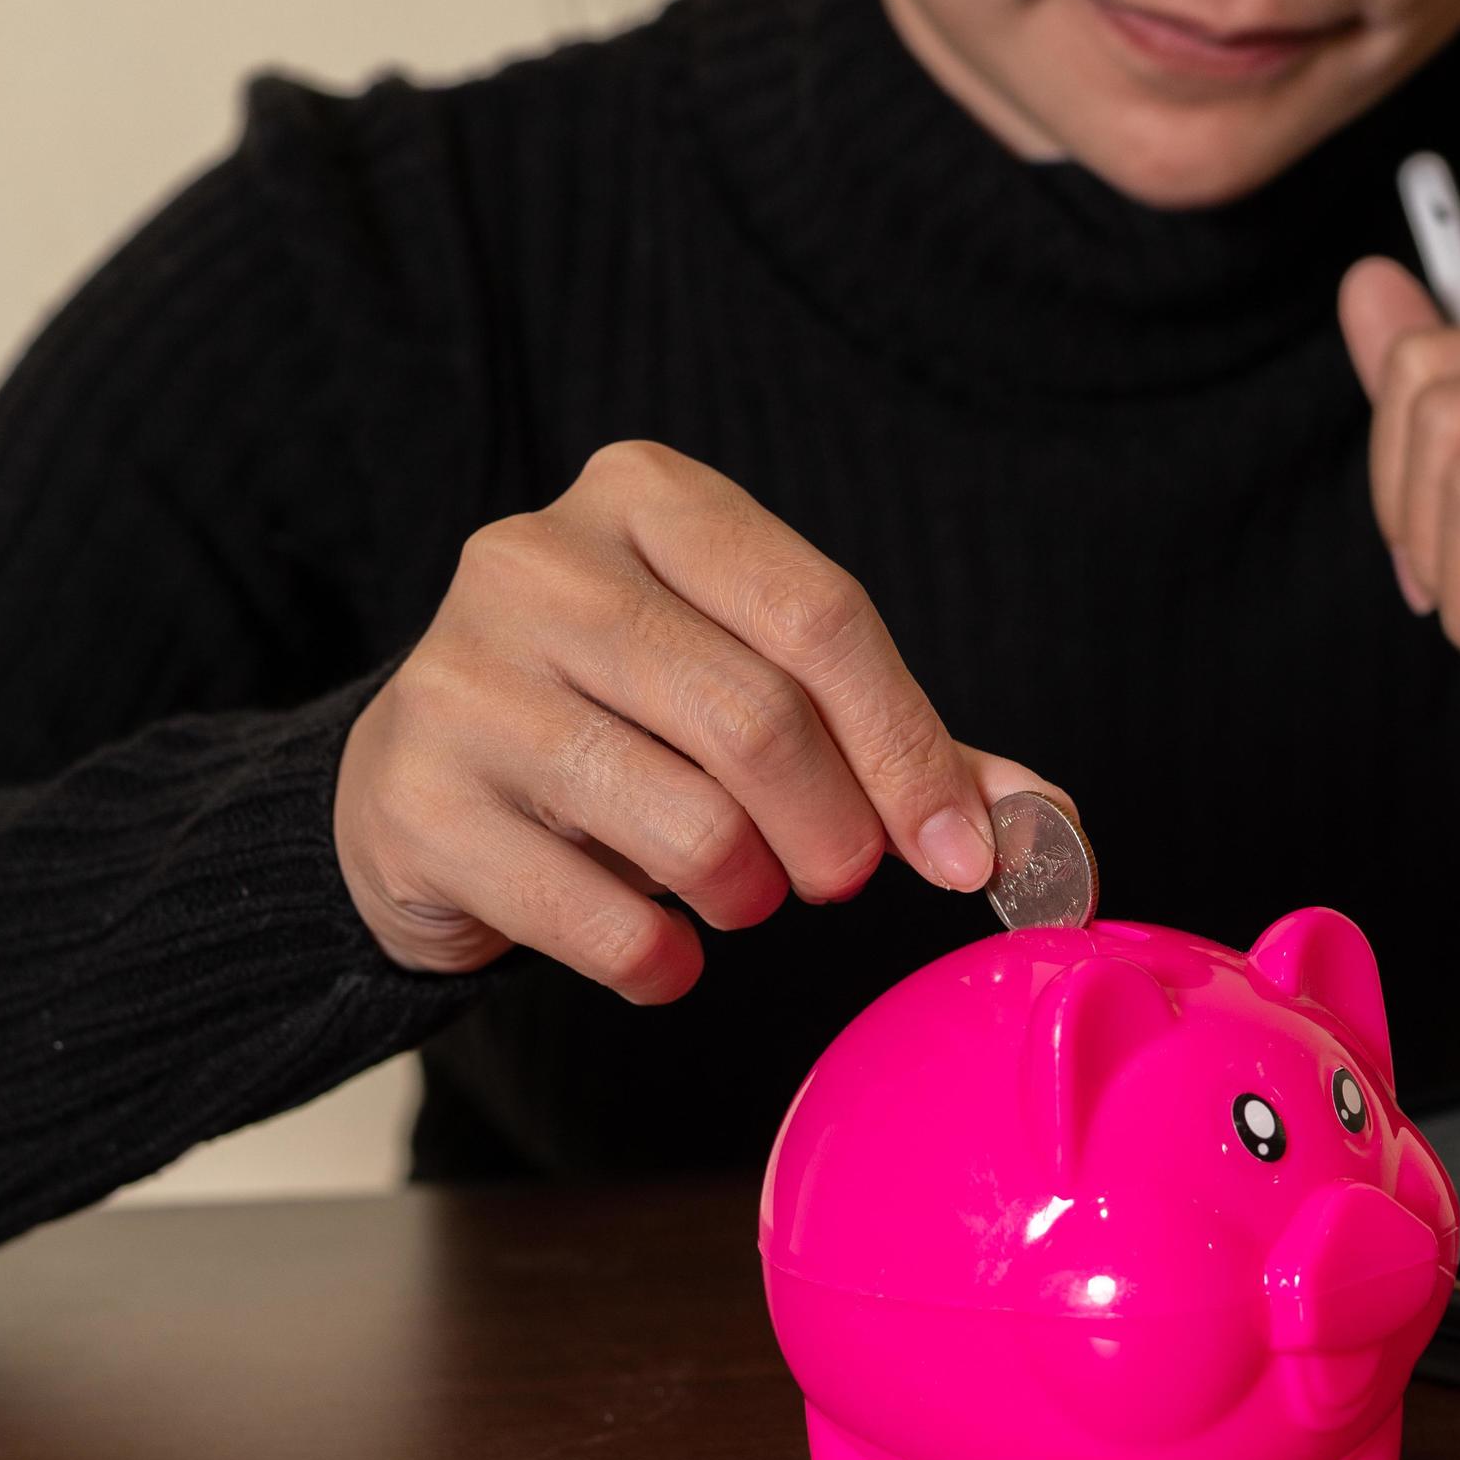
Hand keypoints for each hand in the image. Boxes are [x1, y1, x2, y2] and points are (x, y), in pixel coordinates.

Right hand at [335, 440, 1064, 1001]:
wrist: (420, 784)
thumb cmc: (624, 723)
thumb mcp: (759, 688)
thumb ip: (901, 741)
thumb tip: (1045, 828)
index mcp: (647, 497)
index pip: (819, 614)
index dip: (907, 747)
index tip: (959, 851)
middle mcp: (536, 562)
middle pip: (758, 719)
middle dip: (835, 832)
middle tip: (838, 876)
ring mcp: (460, 679)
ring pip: (687, 824)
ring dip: (746, 894)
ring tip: (733, 887)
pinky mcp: (414, 803)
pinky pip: (600, 920)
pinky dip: (662, 962)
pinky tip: (659, 948)